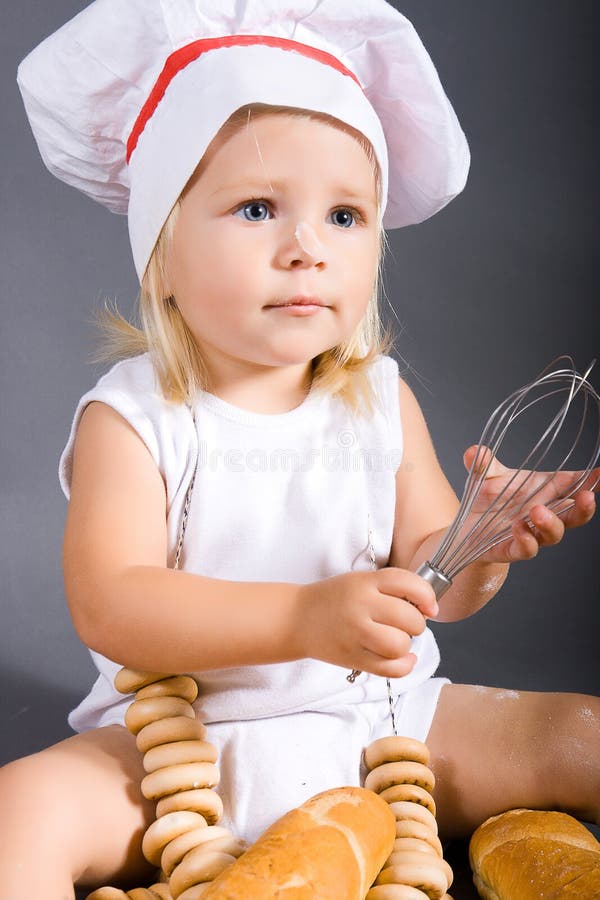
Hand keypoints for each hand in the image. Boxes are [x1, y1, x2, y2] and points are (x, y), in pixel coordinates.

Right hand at [297, 568, 437, 677]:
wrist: (296, 618)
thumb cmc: (334, 598)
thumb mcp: (361, 581)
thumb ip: (392, 588)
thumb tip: (429, 608)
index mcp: (364, 582)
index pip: (408, 584)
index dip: (427, 596)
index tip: (429, 606)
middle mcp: (360, 606)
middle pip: (409, 618)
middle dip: (416, 623)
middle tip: (405, 623)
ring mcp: (356, 634)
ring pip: (400, 645)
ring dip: (406, 644)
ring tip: (396, 638)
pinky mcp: (353, 659)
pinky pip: (390, 669)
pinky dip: (404, 665)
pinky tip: (402, 658)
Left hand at [462, 445, 598, 563]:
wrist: (467, 531)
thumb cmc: (489, 500)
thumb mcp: (484, 477)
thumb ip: (482, 464)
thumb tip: (474, 451)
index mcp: (546, 491)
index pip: (575, 484)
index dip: (593, 480)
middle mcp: (545, 514)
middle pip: (574, 515)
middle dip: (584, 508)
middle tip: (586, 497)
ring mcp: (532, 533)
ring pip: (554, 534)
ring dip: (550, 523)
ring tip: (538, 510)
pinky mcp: (513, 550)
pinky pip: (527, 549)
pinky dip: (526, 539)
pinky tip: (519, 527)